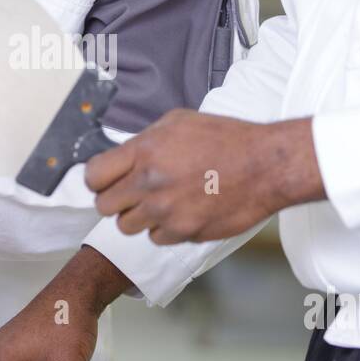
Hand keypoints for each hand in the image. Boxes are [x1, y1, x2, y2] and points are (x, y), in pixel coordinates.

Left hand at [85, 109, 324, 243]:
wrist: (266, 166)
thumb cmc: (227, 140)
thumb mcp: (178, 122)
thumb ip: (144, 141)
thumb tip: (122, 157)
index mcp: (144, 152)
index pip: (93, 176)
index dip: (98, 180)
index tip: (106, 180)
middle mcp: (150, 183)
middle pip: (104, 206)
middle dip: (116, 200)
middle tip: (134, 193)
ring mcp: (166, 211)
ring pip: (128, 226)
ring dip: (140, 216)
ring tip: (163, 201)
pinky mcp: (184, 232)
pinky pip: (156, 238)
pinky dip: (165, 229)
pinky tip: (183, 211)